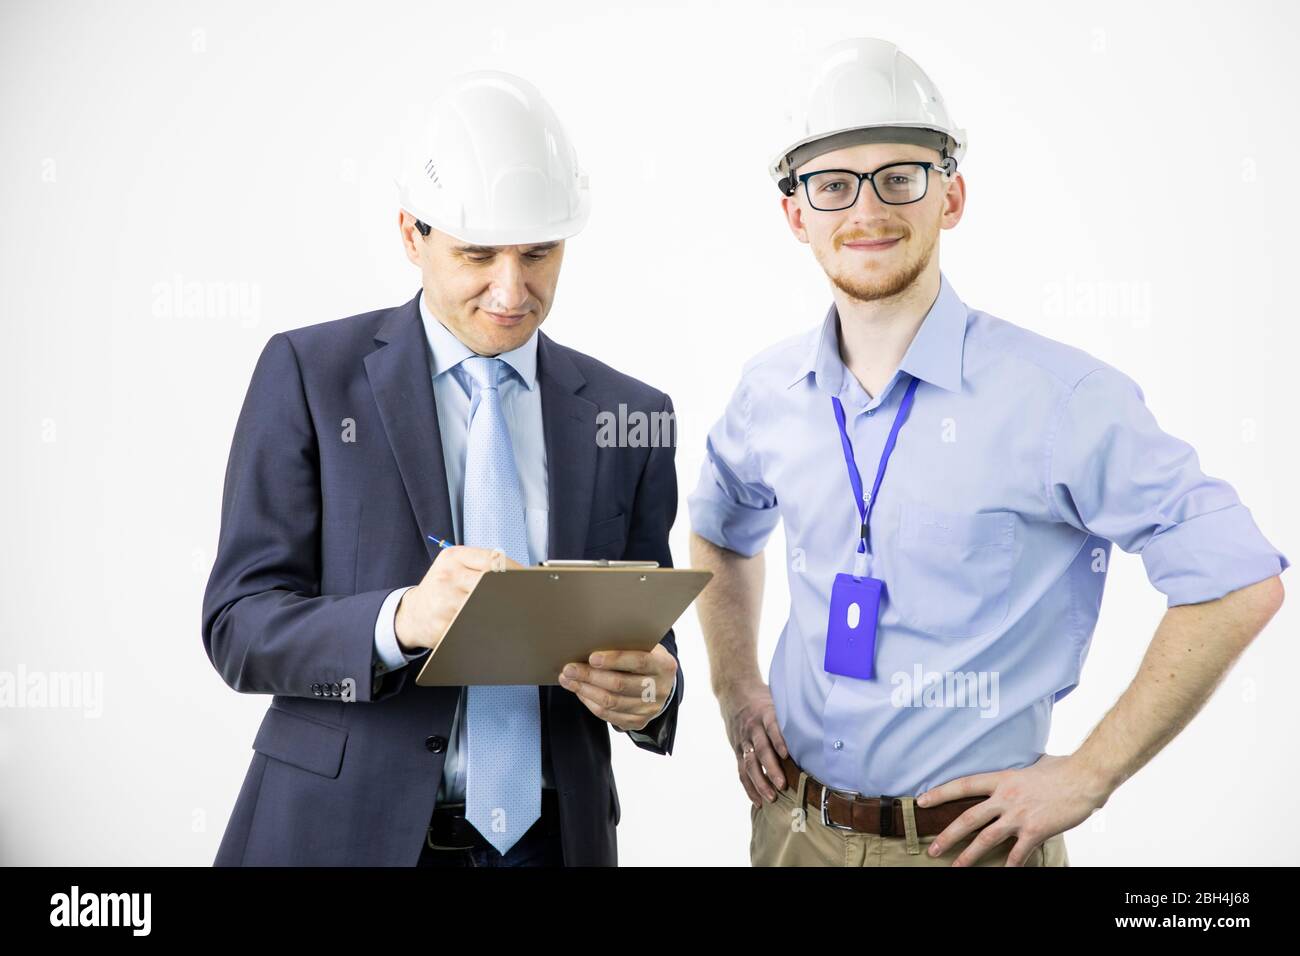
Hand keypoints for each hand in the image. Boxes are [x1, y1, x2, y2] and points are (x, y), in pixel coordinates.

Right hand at [394, 546, 521, 652]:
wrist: (412, 614)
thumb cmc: (441, 588)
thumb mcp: (454, 567)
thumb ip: (481, 565)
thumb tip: (521, 574)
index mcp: (453, 557)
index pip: (492, 559)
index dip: (514, 570)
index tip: (527, 579)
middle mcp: (447, 575)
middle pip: (490, 581)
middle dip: (509, 590)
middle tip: (523, 597)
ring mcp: (444, 600)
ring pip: (484, 605)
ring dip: (500, 610)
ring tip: (508, 611)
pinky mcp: (443, 624)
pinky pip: (473, 625)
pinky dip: (486, 625)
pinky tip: (489, 624)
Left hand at [557, 644, 676, 731]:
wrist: (662, 684)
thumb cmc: (646, 658)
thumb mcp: (645, 647)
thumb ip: (627, 644)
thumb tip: (593, 640)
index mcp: (664, 665)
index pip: (638, 662)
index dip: (614, 660)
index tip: (591, 657)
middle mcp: (660, 689)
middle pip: (620, 685)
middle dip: (590, 676)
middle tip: (569, 668)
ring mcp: (650, 709)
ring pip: (611, 702)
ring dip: (585, 690)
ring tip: (567, 679)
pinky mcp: (639, 722)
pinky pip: (609, 716)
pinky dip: (590, 703)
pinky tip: (579, 692)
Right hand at [718, 680, 789, 807]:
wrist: (734, 694)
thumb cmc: (763, 700)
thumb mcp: (777, 700)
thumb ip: (791, 715)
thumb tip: (821, 727)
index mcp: (765, 714)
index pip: (772, 727)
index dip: (778, 740)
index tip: (787, 755)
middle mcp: (753, 728)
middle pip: (761, 749)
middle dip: (771, 768)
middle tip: (782, 785)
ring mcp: (744, 741)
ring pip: (749, 764)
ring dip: (759, 782)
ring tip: (771, 798)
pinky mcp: (738, 751)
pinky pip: (741, 771)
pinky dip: (749, 787)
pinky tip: (758, 801)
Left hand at [916, 753, 1108, 865]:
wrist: (1085, 776)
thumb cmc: (1062, 768)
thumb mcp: (1033, 764)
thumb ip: (1019, 772)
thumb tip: (1019, 771)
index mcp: (1002, 779)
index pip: (963, 785)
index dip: (940, 793)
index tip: (921, 801)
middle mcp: (1005, 798)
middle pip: (968, 819)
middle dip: (947, 836)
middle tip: (932, 850)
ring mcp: (1019, 816)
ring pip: (986, 839)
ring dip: (968, 856)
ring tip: (954, 867)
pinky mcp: (1035, 831)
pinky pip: (1018, 854)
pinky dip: (1009, 867)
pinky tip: (1001, 874)